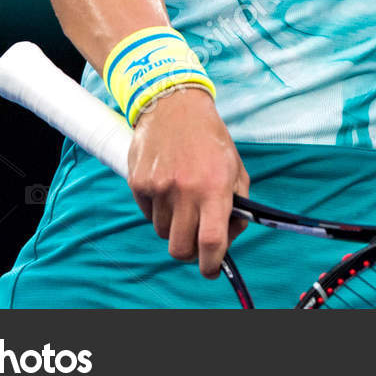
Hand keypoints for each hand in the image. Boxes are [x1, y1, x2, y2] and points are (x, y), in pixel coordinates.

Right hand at [128, 86, 250, 278]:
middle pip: (181, 248)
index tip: (212, 269)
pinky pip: (148, 215)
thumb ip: (237, 205)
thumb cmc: (210, 139)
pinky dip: (158, 211)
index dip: (212, 264)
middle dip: (190, 252)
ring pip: (163, 233)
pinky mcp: (138, 184)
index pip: (212, 241)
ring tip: (183, 201)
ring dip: (174, 227)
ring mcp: (158, 188)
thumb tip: (228, 238)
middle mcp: (185, 190)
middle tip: (196, 242)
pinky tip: (167, 188)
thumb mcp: (235, 168)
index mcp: (214, 187)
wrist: (174, 106)